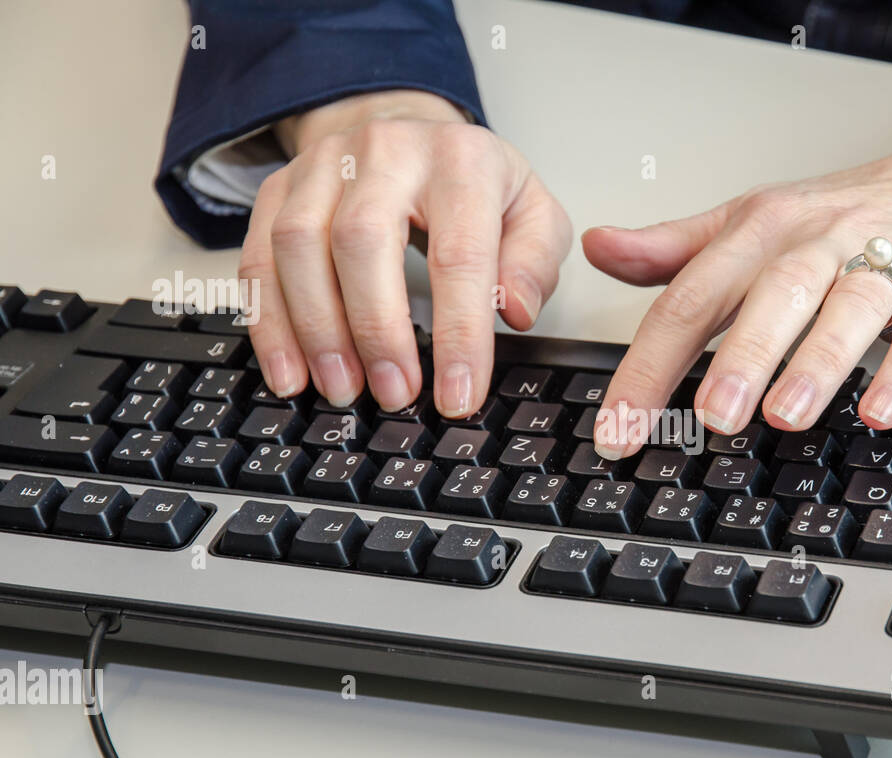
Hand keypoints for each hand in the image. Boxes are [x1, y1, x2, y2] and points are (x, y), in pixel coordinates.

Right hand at [239, 90, 571, 412]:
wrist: (411, 130)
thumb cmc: (476, 187)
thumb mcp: (532, 213)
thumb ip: (534, 263)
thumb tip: (515, 311)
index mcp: (461, 160)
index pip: (458, 254)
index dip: (458, 333)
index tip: (458, 395)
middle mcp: (386, 151)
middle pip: (362, 240)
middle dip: (375, 331)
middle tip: (393, 395)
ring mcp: (324, 165)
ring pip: (299, 243)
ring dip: (316, 330)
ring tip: (342, 390)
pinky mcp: (280, 187)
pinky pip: (259, 254)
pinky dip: (269, 321)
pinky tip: (290, 370)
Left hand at [582, 116, 891, 456]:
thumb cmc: (847, 216)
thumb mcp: (753, 223)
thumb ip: (675, 248)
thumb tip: (600, 250)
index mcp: (761, 231)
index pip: (691, 298)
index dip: (649, 366)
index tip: (619, 429)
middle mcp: (818, 244)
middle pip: (772, 295)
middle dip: (740, 357)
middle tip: (711, 415)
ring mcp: (887, 264)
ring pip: (848, 308)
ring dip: (816, 364)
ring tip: (785, 415)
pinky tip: (881, 410)